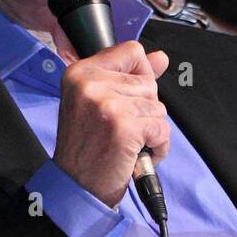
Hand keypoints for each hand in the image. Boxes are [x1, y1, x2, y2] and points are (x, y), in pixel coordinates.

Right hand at [53, 41, 169, 206]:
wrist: (75, 185)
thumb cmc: (86, 146)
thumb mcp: (97, 103)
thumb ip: (130, 76)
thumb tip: (160, 57)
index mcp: (80, 73)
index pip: (131, 51)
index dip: (140, 74)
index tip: (130, 96)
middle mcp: (90, 84)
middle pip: (148, 83)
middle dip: (144, 109)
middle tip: (120, 128)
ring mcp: (107, 104)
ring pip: (157, 107)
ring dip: (150, 129)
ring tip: (127, 143)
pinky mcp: (123, 127)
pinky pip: (161, 128)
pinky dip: (157, 146)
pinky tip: (136, 154)